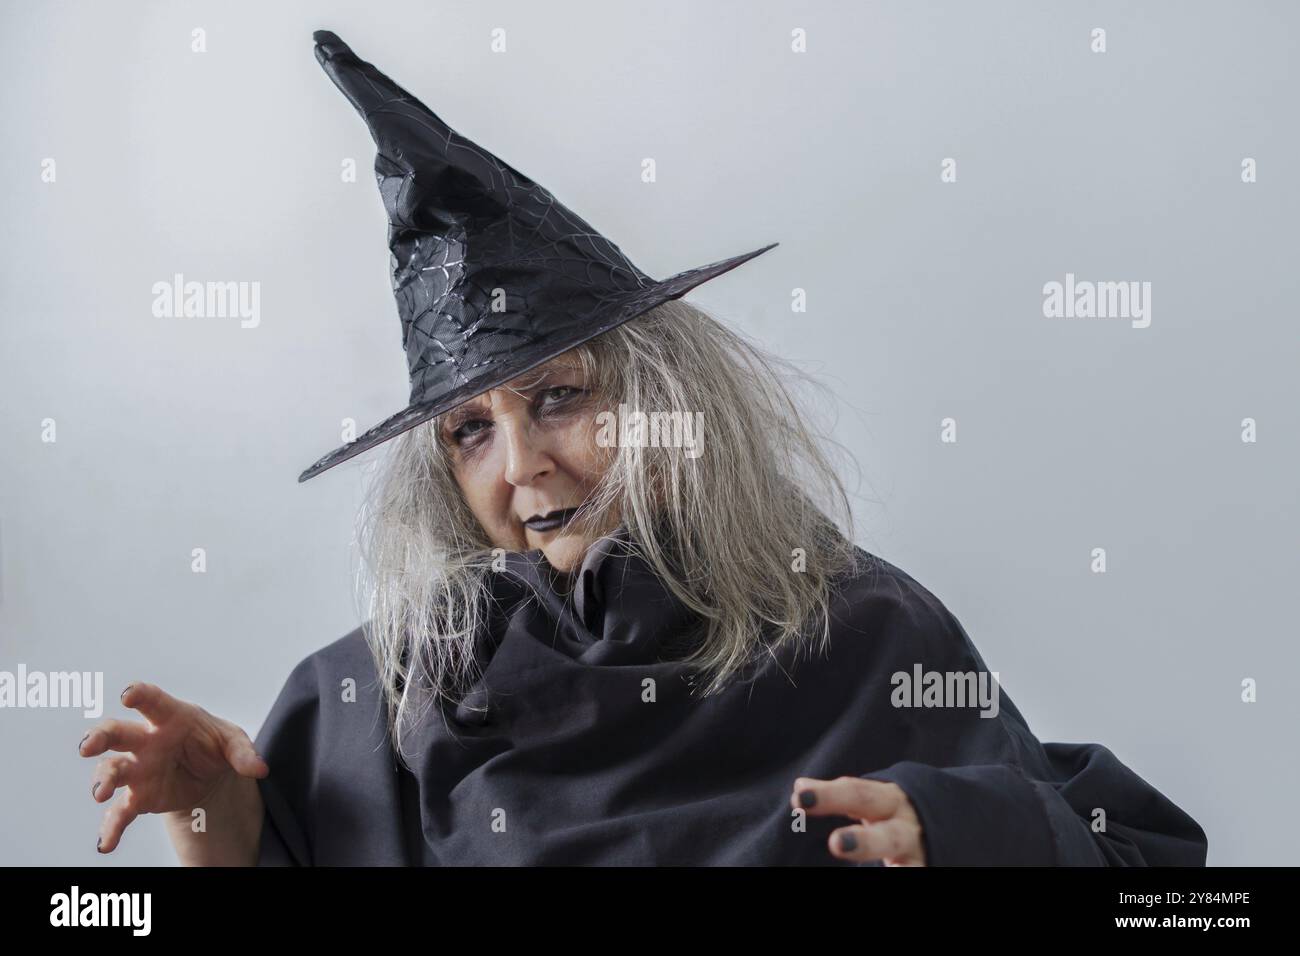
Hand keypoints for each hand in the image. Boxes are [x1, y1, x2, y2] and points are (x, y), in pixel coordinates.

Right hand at [78, 681, 267, 858]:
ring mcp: (138, 769)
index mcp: (171, 717)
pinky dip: (111, 828)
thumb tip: (259, 768)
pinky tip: (106, 843)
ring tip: (100, 793)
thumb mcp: (234, 743)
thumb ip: (245, 753)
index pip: (153, 701)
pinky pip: (120, 812)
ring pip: (112, 770)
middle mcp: (147, 741)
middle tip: (88, 746)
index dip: (139, 695)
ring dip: (102, 780)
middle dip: (100, 736)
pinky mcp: (138, 797)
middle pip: (117, 733)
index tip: (128, 695)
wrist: (210, 775)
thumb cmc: (215, 745)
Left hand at [790, 775, 926, 865]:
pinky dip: (897, 877)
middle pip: (886, 835)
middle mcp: (906, 827)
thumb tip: (800, 788)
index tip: (799, 797)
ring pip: (902, 858)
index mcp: (889, 800)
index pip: (857, 794)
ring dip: (877, 856)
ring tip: (850, 855)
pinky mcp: (924, 870)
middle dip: (862, 839)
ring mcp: (917, 853)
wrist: (957, 823)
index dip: (829, 795)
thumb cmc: (897, 814)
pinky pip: (912, 875)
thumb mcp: (876, 800)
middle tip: (836, 843)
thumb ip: (842, 796)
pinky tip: (887, 877)